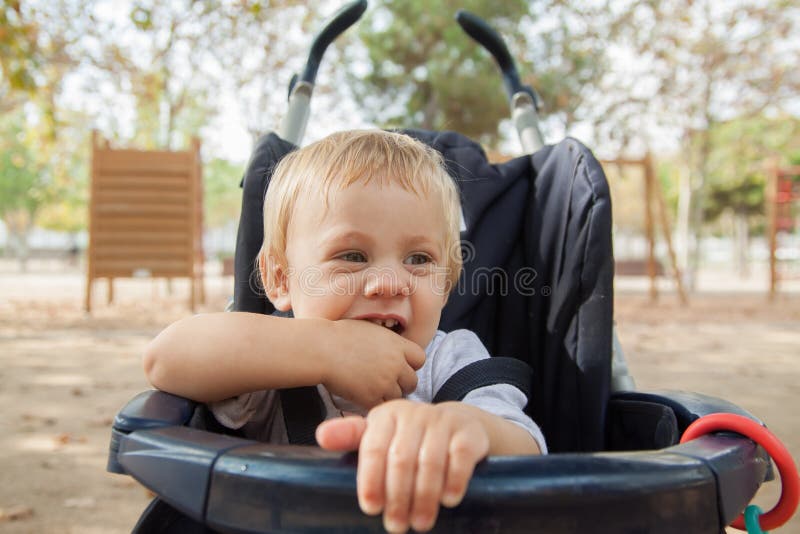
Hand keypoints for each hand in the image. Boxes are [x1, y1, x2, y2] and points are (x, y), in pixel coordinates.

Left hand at [316, 399, 489, 532]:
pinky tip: (448, 500)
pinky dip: (454, 480)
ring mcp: (443, 421)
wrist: (462, 425)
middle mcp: (414, 413)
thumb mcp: (381, 436)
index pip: (373, 447)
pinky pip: (460, 457)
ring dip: (424, 497)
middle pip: (401, 458)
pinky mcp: (469, 432)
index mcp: (387, 415)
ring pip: (430, 461)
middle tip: (397, 526)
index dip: (370, 480)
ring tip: (420, 523)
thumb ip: (351, 437)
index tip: (371, 508)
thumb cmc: (412, 439)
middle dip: (398, 496)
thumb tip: (321, 436)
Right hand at [319, 320, 425, 408]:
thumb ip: (387, 342)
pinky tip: (362, 397)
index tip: (399, 365)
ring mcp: (384, 382)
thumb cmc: (339, 336)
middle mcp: (395, 363)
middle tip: (385, 382)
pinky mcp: (371, 397)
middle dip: (401, 383)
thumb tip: (395, 350)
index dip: (410, 364)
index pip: (420, 359)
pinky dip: (374, 404)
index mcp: (397, 345)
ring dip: (388, 395)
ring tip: (372, 389)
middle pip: (412, 381)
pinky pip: (381, 406)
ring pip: (398, 396)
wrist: (320, 348)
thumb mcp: (370, 330)